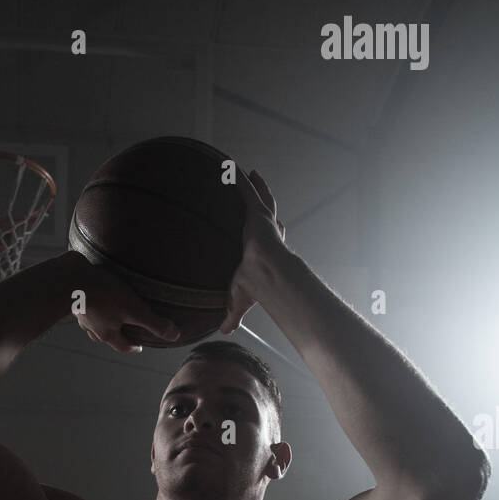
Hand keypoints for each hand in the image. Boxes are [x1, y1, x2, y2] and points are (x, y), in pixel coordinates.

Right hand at [72, 257, 179, 352]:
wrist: (71, 278)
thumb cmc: (103, 295)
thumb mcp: (134, 309)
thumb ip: (154, 323)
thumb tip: (174, 335)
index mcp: (107, 333)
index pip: (122, 346)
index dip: (133, 347)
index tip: (139, 346)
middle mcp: (92, 326)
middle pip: (105, 336)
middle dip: (116, 334)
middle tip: (125, 329)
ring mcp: (81, 312)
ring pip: (92, 322)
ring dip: (101, 319)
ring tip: (110, 310)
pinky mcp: (75, 296)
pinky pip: (85, 304)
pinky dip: (91, 302)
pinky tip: (95, 292)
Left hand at [219, 167, 287, 335]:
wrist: (263, 275)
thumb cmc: (255, 288)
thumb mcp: (238, 301)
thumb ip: (231, 314)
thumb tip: (224, 332)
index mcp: (265, 250)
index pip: (271, 236)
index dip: (273, 229)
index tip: (274, 225)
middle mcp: (266, 233)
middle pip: (266, 212)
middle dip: (263, 200)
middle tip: (258, 191)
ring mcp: (262, 221)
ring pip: (259, 198)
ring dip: (255, 185)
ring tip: (248, 172)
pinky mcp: (257, 213)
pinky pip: (247, 191)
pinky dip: (241, 179)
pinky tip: (233, 167)